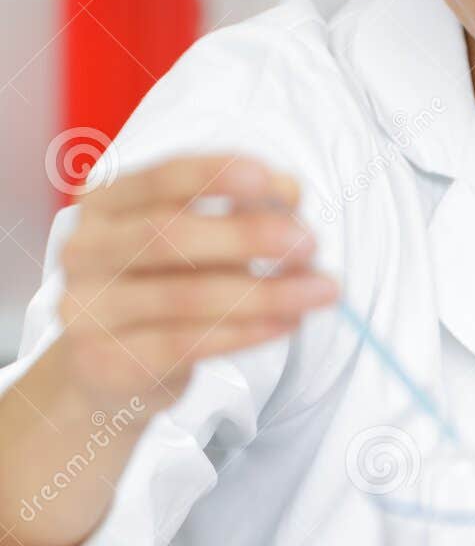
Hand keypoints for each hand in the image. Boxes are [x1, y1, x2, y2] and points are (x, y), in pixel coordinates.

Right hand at [57, 153, 339, 414]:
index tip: (271, 179)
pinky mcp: (109, 362)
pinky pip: (187, 343)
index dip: (214, 175)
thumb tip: (289, 191)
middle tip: (309, 243)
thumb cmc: (158, 289)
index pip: (158, 179)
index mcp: (103, 206)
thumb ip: (237, 211)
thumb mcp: (194, 245)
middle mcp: (84, 251)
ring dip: (265, 292)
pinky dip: (246, 332)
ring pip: (186, 296)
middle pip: (170, 235)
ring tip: (319, 290)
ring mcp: (89, 309)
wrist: (105, 371)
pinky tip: (289, 322)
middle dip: (247, 236)